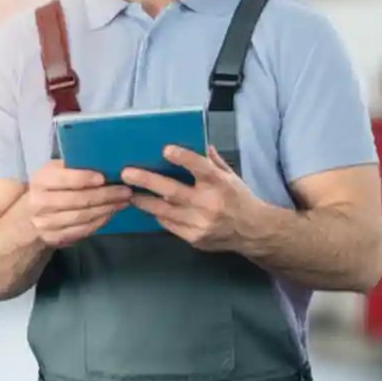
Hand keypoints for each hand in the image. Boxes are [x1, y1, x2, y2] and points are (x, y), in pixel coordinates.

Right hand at [27, 160, 132, 248]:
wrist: (28, 216)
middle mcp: (40, 203)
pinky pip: (81, 231)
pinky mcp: (53, 238)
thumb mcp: (52, 171)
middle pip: (77, 200)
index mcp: (40, 181)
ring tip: (123, 202)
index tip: (104, 177)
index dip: (84, 178)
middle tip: (125, 191)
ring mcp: (45, 224)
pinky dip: (98, 222)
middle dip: (104, 196)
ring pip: (81, 217)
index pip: (63, 179)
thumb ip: (70, 166)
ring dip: (106, 209)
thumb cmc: (48, 187)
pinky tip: (110, 214)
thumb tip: (101, 160)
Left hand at [122, 145, 267, 252]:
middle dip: (147, 181)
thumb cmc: (239, 199)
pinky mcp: (194, 238)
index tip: (165, 149)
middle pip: (173, 191)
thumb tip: (200, 142)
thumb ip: (212, 161)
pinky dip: (158, 215)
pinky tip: (149, 207)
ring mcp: (201, 223)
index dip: (183, 158)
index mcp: (220, 183)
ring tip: (128, 193)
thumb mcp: (231, 176)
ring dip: (144, 201)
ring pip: (165, 211)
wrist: (255, 232)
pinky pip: (169, 225)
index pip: (200, 167)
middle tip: (127, 173)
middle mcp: (209, 203)